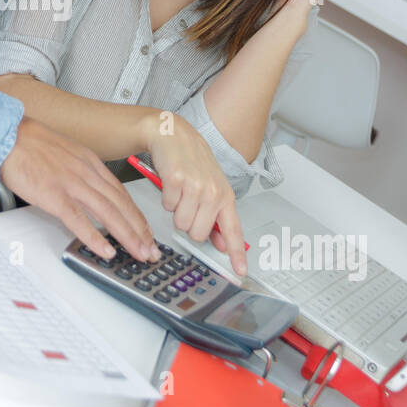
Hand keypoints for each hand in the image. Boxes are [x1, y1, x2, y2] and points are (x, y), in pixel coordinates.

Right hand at [0, 117, 158, 262]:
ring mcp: (72, 184)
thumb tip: (87, 188)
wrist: (8, 134)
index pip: (121, 193)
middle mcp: (86, 173)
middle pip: (121, 205)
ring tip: (139, 252)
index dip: (136, 214)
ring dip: (127, 236)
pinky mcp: (54, 195)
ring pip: (108, 213)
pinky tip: (106, 250)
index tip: (145, 230)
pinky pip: (79, 220)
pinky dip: (95, 237)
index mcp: (90, 163)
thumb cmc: (29, 143)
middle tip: (151, 250)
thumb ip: (79, 169)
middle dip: (140, 230)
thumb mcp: (65, 151)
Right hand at [143, 114, 246, 275]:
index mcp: (225, 196)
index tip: (240, 272)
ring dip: (176, 211)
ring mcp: (195, 187)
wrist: (175, 135)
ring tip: (180, 192)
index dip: (237, 254)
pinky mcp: (176, 181)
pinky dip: (166, 198)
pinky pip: (167, 206)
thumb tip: (222, 244)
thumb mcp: (211, 188)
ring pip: (181, 223)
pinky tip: (172, 183)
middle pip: (197, 234)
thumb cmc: (193, 162)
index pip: (233, 231)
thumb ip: (216, 217)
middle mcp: (213, 193)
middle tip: (188, 205)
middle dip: (189, 224)